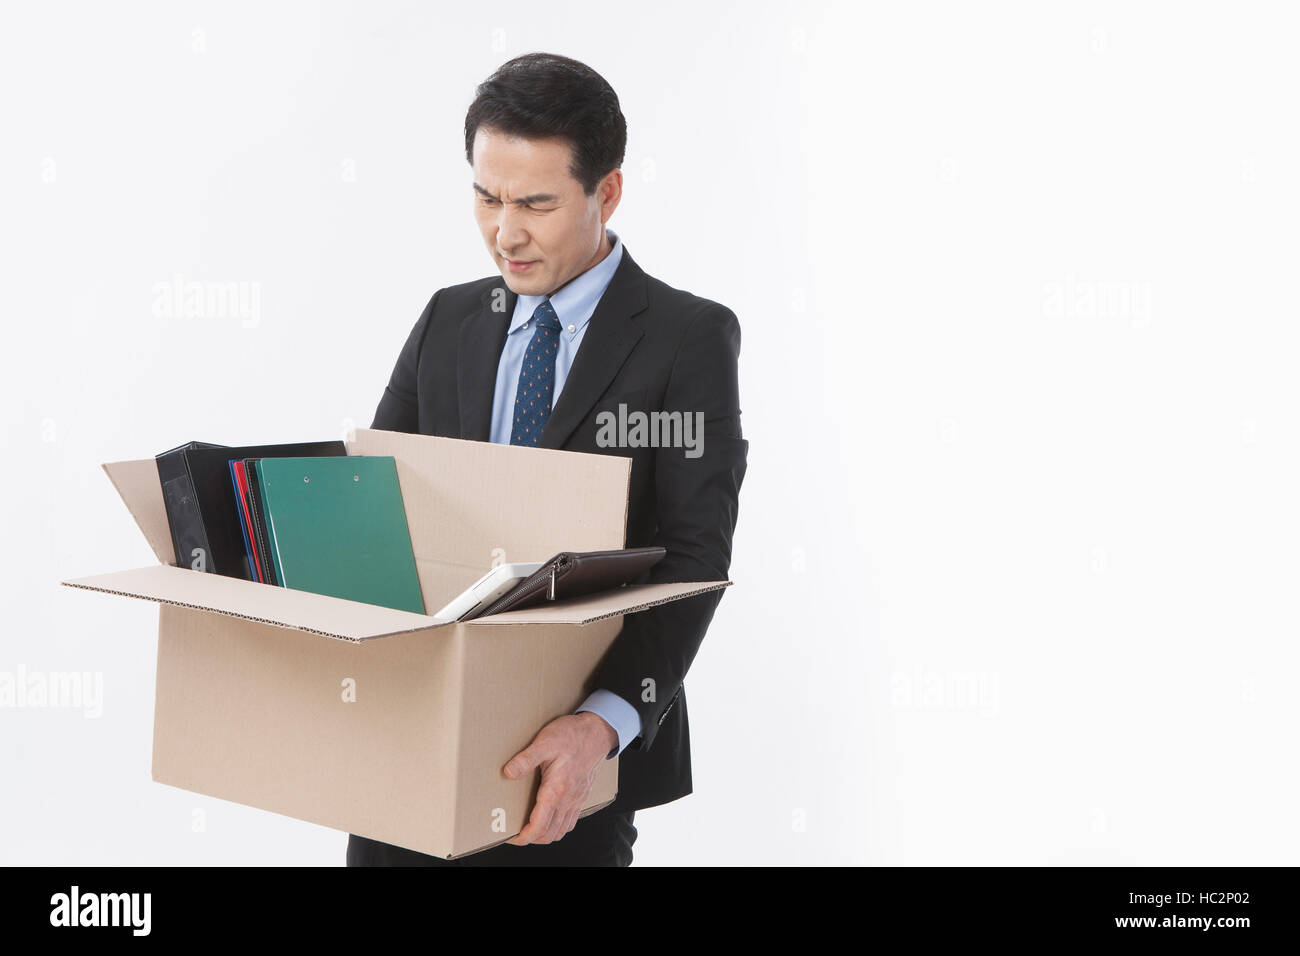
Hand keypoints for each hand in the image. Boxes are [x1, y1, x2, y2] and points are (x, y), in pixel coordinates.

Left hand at [503, 712, 616, 845]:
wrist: (598, 732)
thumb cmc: (573, 735)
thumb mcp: (545, 742)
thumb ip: (526, 759)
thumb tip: (509, 772)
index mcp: (557, 790)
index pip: (539, 826)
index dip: (523, 837)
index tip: (511, 836)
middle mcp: (568, 799)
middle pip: (549, 834)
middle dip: (531, 839)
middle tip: (515, 832)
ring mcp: (576, 799)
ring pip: (560, 830)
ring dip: (544, 835)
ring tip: (529, 828)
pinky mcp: (581, 796)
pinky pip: (570, 821)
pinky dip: (557, 827)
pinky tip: (549, 818)